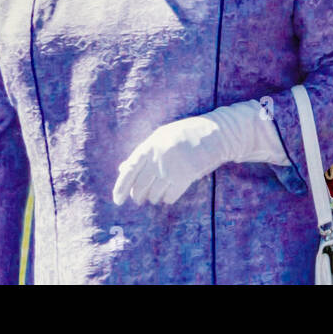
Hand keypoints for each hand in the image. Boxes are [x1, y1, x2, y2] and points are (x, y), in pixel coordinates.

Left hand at [113, 115, 230, 205]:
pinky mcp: (185, 177)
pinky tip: (169, 195)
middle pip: (140, 186)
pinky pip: (170, 197)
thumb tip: (122, 169)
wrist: (215, 134)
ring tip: (156, 194)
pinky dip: (167, 199)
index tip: (117, 200)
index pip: (130, 170)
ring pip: (154, 194)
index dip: (121, 187)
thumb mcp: (161, 137)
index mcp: (150, 145)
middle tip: (139, 199)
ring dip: (153, 197)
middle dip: (138, 196)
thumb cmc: (186, 134)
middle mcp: (158, 158)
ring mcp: (172, 168)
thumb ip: (142, 153)